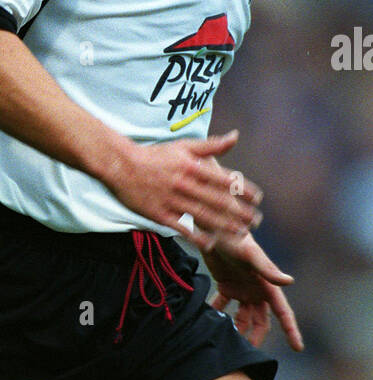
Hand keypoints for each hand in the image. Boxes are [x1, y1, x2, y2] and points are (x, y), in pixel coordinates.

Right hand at [105, 130, 261, 247]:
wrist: (121, 165)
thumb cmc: (154, 155)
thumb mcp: (183, 146)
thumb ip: (211, 145)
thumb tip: (236, 136)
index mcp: (192, 167)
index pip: (225, 179)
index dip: (243, 189)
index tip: (257, 199)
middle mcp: (185, 184)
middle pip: (218, 200)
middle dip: (239, 211)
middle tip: (256, 221)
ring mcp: (172, 200)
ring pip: (203, 215)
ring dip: (224, 225)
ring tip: (241, 233)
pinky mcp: (159, 214)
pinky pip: (182, 227)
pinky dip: (196, 236)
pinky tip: (210, 243)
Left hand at [202, 233, 303, 351]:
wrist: (215, 227)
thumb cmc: (236, 239)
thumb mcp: (251, 255)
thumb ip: (268, 270)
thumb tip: (289, 282)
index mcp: (268, 285)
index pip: (283, 312)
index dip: (291, 330)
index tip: (298, 348)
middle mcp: (257, 289)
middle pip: (261, 321)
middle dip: (256, 337)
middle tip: (247, 353)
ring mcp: (242, 288)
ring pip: (242, 317)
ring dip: (236, 329)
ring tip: (227, 342)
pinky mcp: (226, 285)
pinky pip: (222, 305)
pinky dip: (217, 314)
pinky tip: (208, 325)